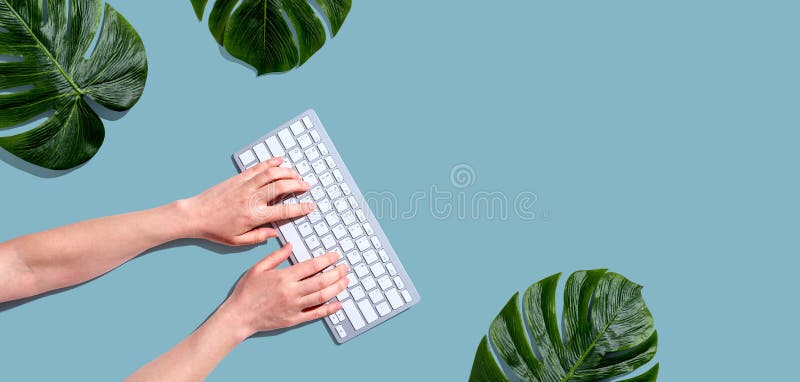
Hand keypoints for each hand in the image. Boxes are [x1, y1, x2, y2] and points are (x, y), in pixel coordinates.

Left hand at [179, 157, 314, 245]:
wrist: (194, 215)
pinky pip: (257, 167)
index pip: (284, 211)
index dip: (301, 208)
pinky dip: (270, 162)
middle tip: (306, 186)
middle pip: (282, 187)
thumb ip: (259, 237)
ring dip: (287, 172)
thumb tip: (275, 233)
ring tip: (296, 174)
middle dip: (298, 185)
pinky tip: (279, 160)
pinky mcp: (238, 178)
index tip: (310, 207)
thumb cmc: (215, 229)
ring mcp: (245, 186)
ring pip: (272, 173)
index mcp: (255, 216)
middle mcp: (252, 199)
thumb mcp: (238, 241)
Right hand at [220, 243, 349, 336]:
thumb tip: (290, 245)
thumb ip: (276, 256)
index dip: (326, 259)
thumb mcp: (258, 268)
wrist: (238, 316)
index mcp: (283, 277)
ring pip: (321, 297)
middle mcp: (291, 292)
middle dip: (336, 273)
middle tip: (345, 267)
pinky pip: (315, 314)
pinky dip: (329, 309)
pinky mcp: (294, 319)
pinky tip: (339, 304)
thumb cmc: (246, 292)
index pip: (311, 266)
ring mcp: (294, 307)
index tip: (335, 255)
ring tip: (346, 281)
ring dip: (337, 288)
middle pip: (321, 281)